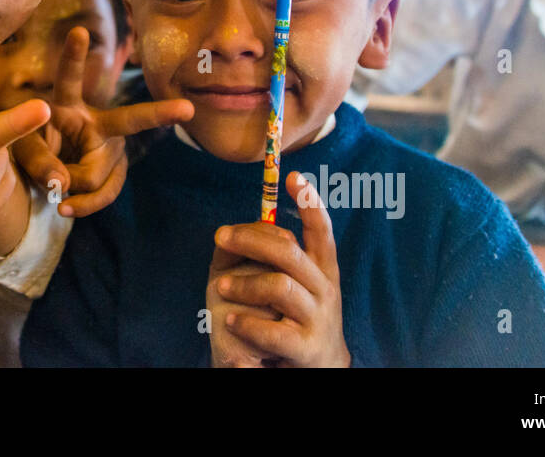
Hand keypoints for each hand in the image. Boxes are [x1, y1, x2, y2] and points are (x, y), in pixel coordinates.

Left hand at [12, 26, 193, 216]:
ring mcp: (111, 148)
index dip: (74, 56)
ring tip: (54, 192)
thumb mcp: (21, 150)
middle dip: (159, 114)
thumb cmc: (29, 149)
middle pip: (129, 120)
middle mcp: (97, 121)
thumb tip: (64, 183)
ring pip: (100, 173)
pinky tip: (67, 208)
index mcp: (67, 104)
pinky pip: (106, 192)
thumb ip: (37, 160)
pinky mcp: (113, 172)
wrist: (40, 173)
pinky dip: (84, 204)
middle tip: (187, 110)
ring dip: (74, 188)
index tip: (79, 31)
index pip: (70, 78)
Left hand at [206, 172, 349, 366]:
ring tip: (222, 287)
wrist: (321, 367)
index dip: (310, 202)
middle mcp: (324, 288)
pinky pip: (273, 330)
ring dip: (245, 283)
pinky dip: (248, 323)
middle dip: (251, 239)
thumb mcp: (299, 284)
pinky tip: (231, 320)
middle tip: (220, 236)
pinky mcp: (305, 347)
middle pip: (289, 253)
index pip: (321, 230)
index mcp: (322, 268)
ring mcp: (317, 318)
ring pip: (279, 286)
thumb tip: (244, 229)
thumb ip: (280, 257)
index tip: (294, 176)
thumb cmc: (300, 315)